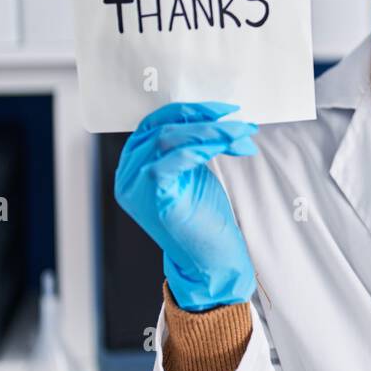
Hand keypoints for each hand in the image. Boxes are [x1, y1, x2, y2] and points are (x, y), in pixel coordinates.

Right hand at [114, 101, 259, 310]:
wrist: (209, 261)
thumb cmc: (202, 218)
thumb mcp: (192, 172)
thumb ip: (187, 145)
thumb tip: (208, 114)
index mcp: (133, 166)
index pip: (155, 123)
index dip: (189, 111)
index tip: (224, 109)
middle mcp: (127, 175)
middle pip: (162, 128)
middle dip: (205, 120)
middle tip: (240, 122)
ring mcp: (134, 187)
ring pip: (169, 139)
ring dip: (212, 132)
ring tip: (242, 135)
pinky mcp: (151, 197)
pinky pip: (173, 158)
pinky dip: (203, 147)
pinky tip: (228, 146)